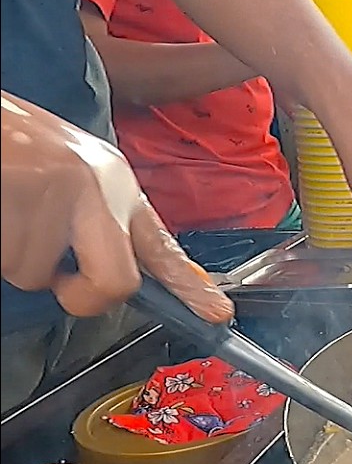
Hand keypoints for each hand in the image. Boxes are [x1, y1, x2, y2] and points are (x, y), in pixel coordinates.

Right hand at [1, 92, 232, 322]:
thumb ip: (95, 222)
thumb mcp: (68, 175)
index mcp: (115, 182)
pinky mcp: (17, 194)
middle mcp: (97, 185)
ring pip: (38, 276)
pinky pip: (7, 260)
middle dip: (83, 298)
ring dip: (13, 257)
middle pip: (116, 282)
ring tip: (6, 209)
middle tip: (61, 283)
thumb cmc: (9, 147)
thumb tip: (108, 280)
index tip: (218, 315)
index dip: (189, 287)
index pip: (160, 245)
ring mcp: (57, 191)